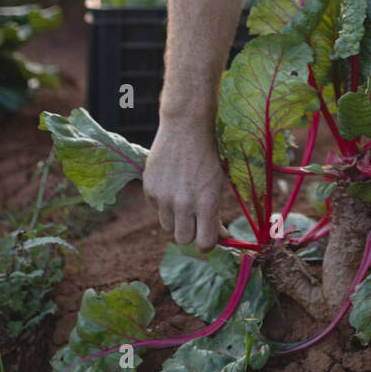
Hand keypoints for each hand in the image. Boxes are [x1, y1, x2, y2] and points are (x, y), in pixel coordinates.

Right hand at [143, 118, 224, 252]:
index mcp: (206, 202)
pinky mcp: (149, 189)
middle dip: (190, 231)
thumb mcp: (218, 184)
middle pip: (183, 239)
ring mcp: (164, 197)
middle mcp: (184, 203)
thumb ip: (215, 213)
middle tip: (195, 217)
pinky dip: (163, 202)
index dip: (207, 243)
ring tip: (182, 196)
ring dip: (176, 217)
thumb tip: (221, 238)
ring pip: (168, 226)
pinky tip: (171, 183)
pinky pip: (156, 208)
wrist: (186, 128)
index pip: (204, 243)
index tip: (208, 237)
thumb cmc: (208, 156)